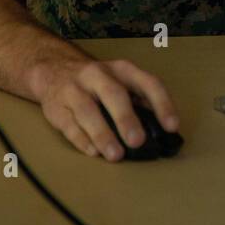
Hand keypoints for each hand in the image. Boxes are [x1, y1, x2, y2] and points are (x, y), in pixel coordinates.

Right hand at [28, 56, 179, 160]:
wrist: (52, 70)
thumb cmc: (97, 82)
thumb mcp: (121, 81)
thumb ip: (139, 101)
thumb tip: (160, 130)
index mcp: (122, 70)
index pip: (147, 83)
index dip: (162, 104)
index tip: (172, 127)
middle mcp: (97, 75)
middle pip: (113, 94)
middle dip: (126, 118)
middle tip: (138, 141)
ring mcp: (74, 90)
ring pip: (87, 111)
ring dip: (103, 134)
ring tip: (116, 155)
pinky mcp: (56, 108)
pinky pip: (69, 124)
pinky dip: (81, 139)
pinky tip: (93, 152)